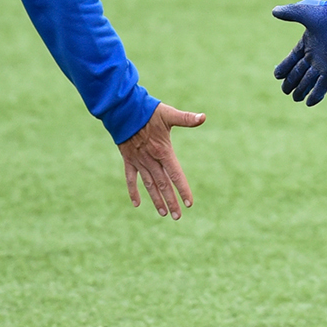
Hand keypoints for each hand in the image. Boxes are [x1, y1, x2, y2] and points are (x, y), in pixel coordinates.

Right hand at [117, 102, 204, 218]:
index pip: (176, 175)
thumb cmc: (147, 111)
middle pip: (163, 184)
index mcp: (163, 151)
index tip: (189, 204)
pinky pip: (130, 178)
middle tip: (178, 216)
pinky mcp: (128, 159)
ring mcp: (139, 161)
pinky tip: (136, 204)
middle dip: (171, 201)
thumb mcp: (168, 114)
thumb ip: (186, 118)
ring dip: (156, 199)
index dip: (183, 189)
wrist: (123, 110)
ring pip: (149, 185)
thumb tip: (204, 117)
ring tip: (163, 213)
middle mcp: (151, 160)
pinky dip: (133, 191)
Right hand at [272, 0, 326, 105]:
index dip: (284, 68)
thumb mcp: (304, 12)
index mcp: (306, 43)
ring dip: (301, 90)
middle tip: (285, 90)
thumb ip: (289, 13)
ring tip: (295, 98)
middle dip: (291, 82)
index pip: (292, 59)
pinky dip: (316, 94)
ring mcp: (323, 63)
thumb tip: (274, 11)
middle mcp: (314, 55)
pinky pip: (322, 85)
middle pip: (299, 72)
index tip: (277, 76)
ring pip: (309, 80)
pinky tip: (309, 103)